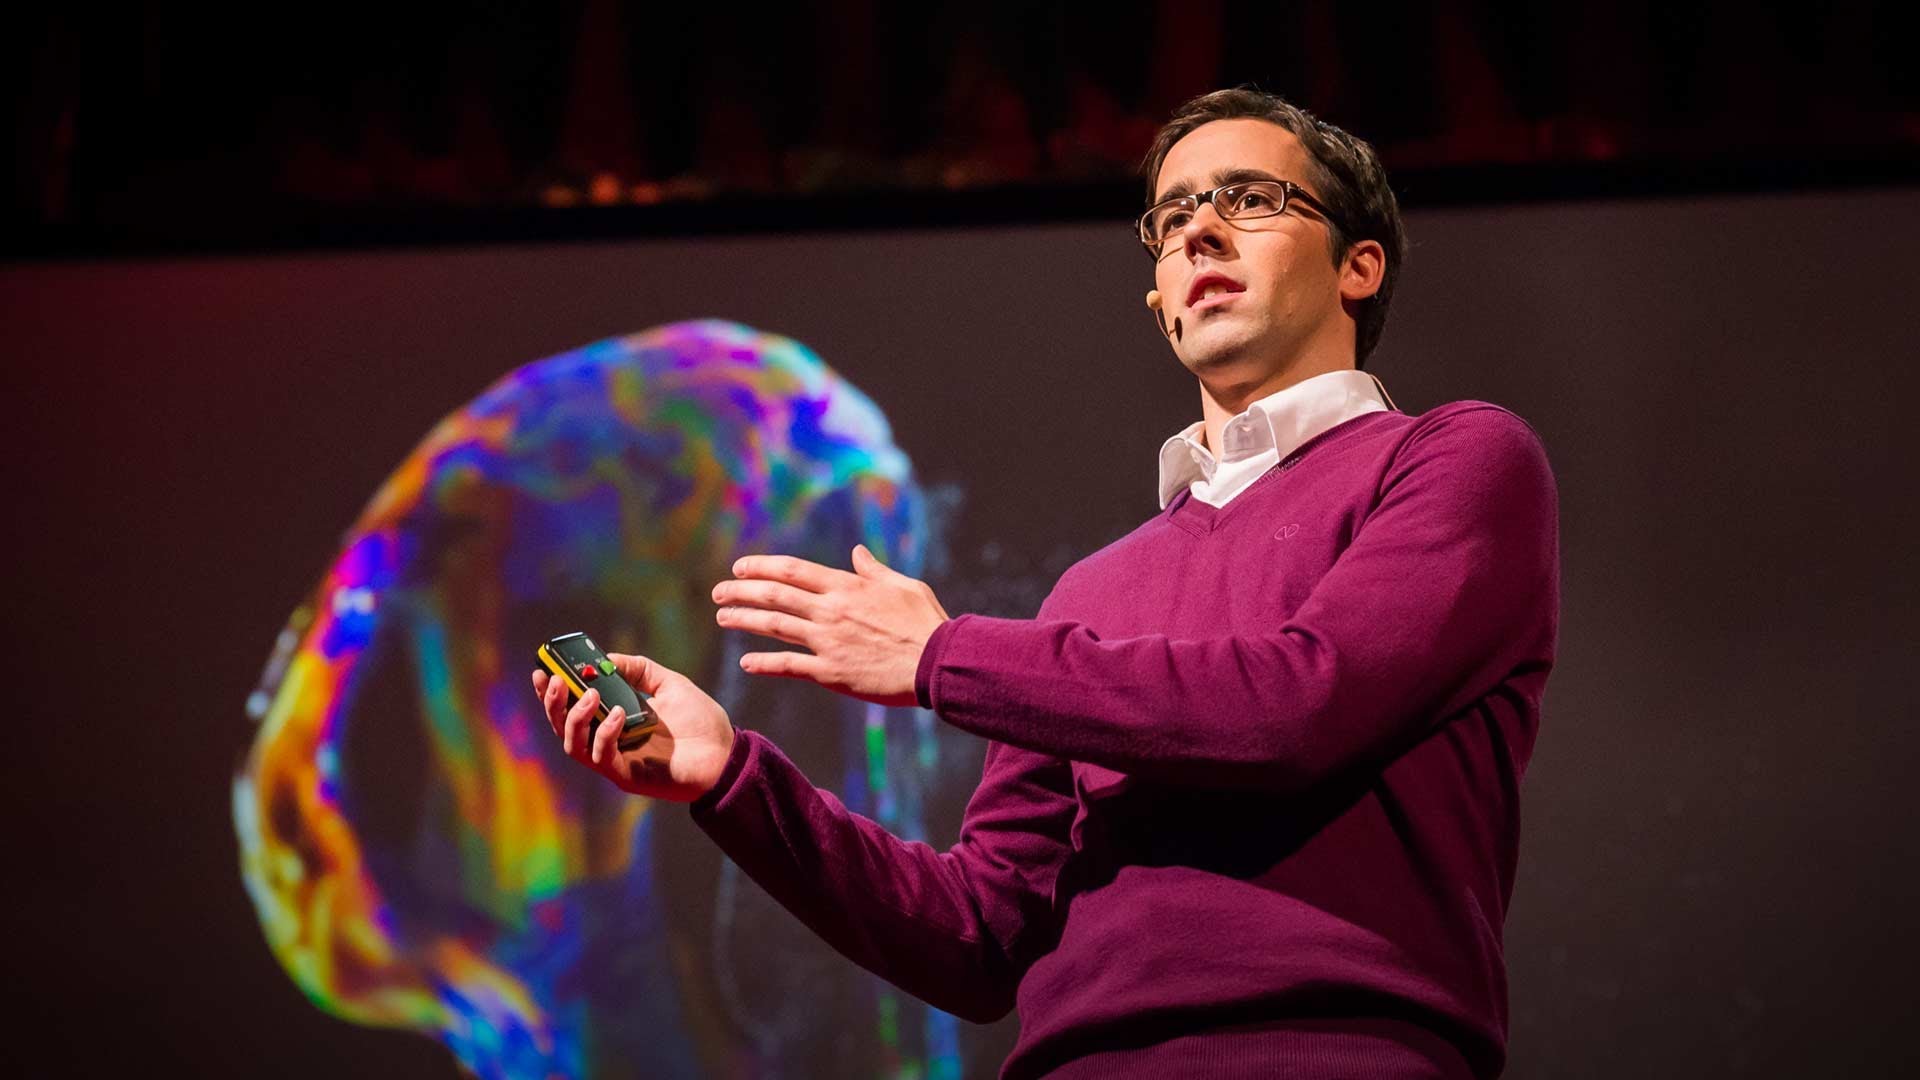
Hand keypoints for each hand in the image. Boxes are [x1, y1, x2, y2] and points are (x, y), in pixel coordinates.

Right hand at [533, 653, 735, 801]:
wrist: (727, 753)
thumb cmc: (700, 722)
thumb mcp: (668, 685)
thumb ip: (639, 670)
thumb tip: (606, 658)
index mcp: (613, 721)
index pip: (572, 708)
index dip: (552, 693)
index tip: (543, 670)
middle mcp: (609, 743)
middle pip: (564, 728)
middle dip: (553, 704)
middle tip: (556, 681)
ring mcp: (616, 762)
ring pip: (574, 745)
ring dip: (575, 718)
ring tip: (590, 695)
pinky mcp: (627, 776)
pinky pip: (602, 757)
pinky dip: (605, 733)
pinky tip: (618, 714)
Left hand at [713, 544, 949, 707]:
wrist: (938, 663)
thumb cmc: (926, 623)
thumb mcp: (904, 586)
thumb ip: (875, 571)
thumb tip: (857, 553)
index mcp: (847, 586)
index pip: (793, 570)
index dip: (762, 567)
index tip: (741, 567)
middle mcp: (831, 610)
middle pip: (775, 595)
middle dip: (741, 591)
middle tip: (719, 592)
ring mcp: (828, 642)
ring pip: (775, 626)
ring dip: (744, 620)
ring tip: (723, 618)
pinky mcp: (832, 673)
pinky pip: (789, 665)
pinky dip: (765, 663)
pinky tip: (747, 663)